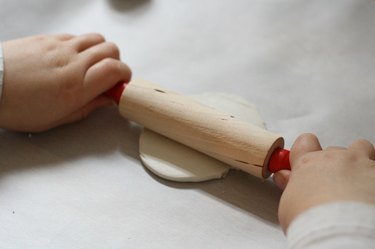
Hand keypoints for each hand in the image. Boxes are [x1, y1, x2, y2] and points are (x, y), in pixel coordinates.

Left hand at [0, 33, 130, 131]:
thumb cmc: (15, 106)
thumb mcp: (56, 119)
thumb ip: (87, 108)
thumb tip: (105, 99)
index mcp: (76, 87)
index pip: (116, 69)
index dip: (125, 76)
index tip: (120, 85)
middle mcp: (73, 62)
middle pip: (111, 49)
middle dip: (117, 62)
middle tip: (108, 76)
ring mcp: (60, 46)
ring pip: (97, 38)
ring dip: (102, 51)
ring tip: (92, 65)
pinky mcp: (48, 38)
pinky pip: (76, 36)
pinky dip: (83, 45)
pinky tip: (73, 58)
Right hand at [273, 133, 374, 231]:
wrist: (342, 230)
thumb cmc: (313, 218)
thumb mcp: (289, 203)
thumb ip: (289, 185)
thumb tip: (285, 177)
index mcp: (308, 163)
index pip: (304, 142)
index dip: (304, 151)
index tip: (304, 164)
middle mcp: (335, 158)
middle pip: (334, 150)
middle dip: (333, 165)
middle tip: (331, 185)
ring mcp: (361, 164)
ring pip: (361, 150)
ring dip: (358, 162)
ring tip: (355, 184)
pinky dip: (372, 178)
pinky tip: (368, 195)